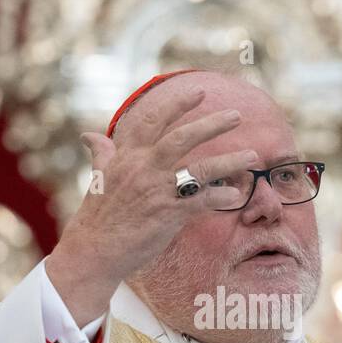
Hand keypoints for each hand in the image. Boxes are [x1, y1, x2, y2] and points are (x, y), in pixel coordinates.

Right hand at [44, 86, 258, 324]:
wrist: (93, 251)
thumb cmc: (96, 217)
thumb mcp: (98, 178)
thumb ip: (102, 154)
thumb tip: (89, 136)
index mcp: (127, 157)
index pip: (153, 121)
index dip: (177, 105)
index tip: (199, 91)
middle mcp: (143, 168)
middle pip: (182, 138)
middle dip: (212, 124)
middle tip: (237, 115)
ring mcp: (156, 191)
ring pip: (199, 169)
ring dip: (229, 161)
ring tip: (252, 156)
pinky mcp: (167, 214)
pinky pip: (200, 201)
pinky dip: (219, 197)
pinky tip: (235, 195)